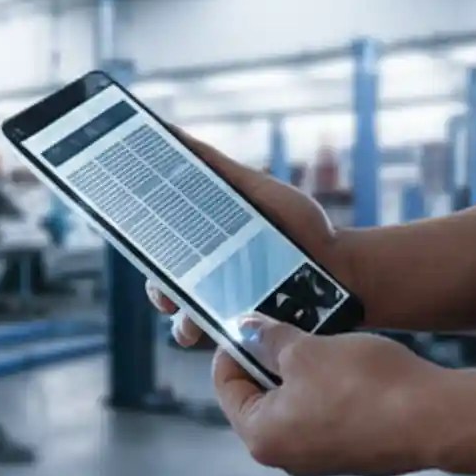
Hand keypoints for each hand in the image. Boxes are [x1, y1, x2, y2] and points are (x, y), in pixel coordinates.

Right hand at [145, 128, 354, 345]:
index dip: (145, 250)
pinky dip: (214, 341)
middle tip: (163, 292)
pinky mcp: (246, 334)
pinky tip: (218, 337)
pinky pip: (220, 341)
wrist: (341, 266)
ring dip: (181, 322)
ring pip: (186, 320)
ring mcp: (226, 309)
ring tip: (189, 324)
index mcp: (205, 245)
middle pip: (166, 287)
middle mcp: (209, 279)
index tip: (135, 248)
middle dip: (158, 292)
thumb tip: (171, 133)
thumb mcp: (256, 188)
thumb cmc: (300, 225)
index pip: (161, 249)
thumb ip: (214, 166)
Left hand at [213, 315, 447, 475]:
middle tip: (285, 325)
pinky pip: (325, 414)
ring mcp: (320, 458)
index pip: (226, 386)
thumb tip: (248, 330)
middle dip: (269, 358)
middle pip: (259, 396)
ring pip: (294, 404)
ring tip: (317, 339)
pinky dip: (326, 388)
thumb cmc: (364, 386)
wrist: (432, 417)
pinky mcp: (350, 452)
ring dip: (301, 371)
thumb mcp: (306, 349)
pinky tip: (344, 363)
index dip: (233, 347)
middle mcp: (285, 457)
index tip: (249, 322)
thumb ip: (271, 339)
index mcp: (261, 436)